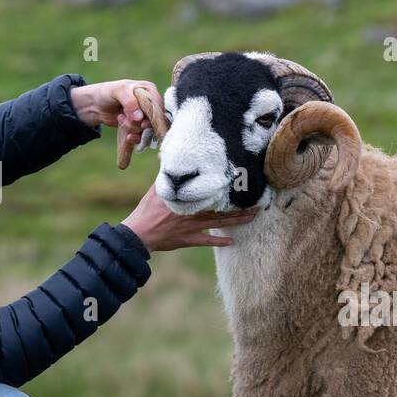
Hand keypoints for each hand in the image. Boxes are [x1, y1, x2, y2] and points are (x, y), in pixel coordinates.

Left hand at [71, 79, 164, 151]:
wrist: (96, 105)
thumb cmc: (108, 93)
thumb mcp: (118, 91)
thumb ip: (130, 102)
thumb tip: (140, 118)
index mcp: (149, 90)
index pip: (158, 104)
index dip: (152, 114)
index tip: (143, 122)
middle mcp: (150, 103)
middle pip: (154, 118)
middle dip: (141, 123)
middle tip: (129, 120)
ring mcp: (145, 116)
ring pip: (148, 129)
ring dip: (134, 128)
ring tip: (120, 119)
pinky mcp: (139, 126)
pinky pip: (143, 136)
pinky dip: (135, 137)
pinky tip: (128, 136)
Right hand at [120, 186, 257, 251]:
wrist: (139, 232)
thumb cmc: (146, 209)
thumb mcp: (155, 188)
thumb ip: (164, 173)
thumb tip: (163, 154)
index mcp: (186, 197)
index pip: (209, 190)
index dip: (225, 188)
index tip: (240, 183)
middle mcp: (192, 211)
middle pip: (220, 207)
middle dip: (239, 206)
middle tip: (257, 203)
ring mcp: (192, 226)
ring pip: (218, 223)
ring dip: (235, 221)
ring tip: (252, 218)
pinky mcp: (188, 239)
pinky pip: (206, 240)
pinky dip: (218, 241)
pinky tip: (231, 242)